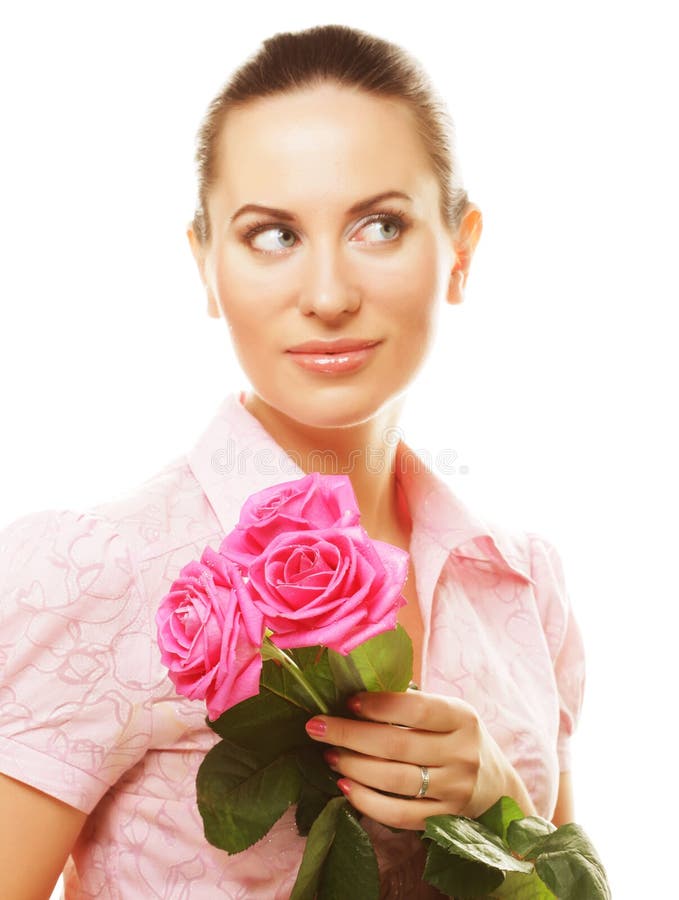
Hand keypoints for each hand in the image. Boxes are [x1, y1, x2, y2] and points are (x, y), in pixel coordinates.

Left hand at [305, 690, 535, 829]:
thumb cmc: (457, 739)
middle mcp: (462, 753)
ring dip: (353, 767)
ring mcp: (455, 790)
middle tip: (316, 727)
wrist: (496, 789)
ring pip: (394, 780)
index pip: (418, 709)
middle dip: (350, 735)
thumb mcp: (448, 714)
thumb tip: (357, 687)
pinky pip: (399, 814)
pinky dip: (367, 802)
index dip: (380, 705)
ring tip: (328, 755)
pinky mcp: (444, 820)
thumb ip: (412, 704)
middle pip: (397, 745)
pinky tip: (345, 787)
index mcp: (462, 718)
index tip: (348, 701)